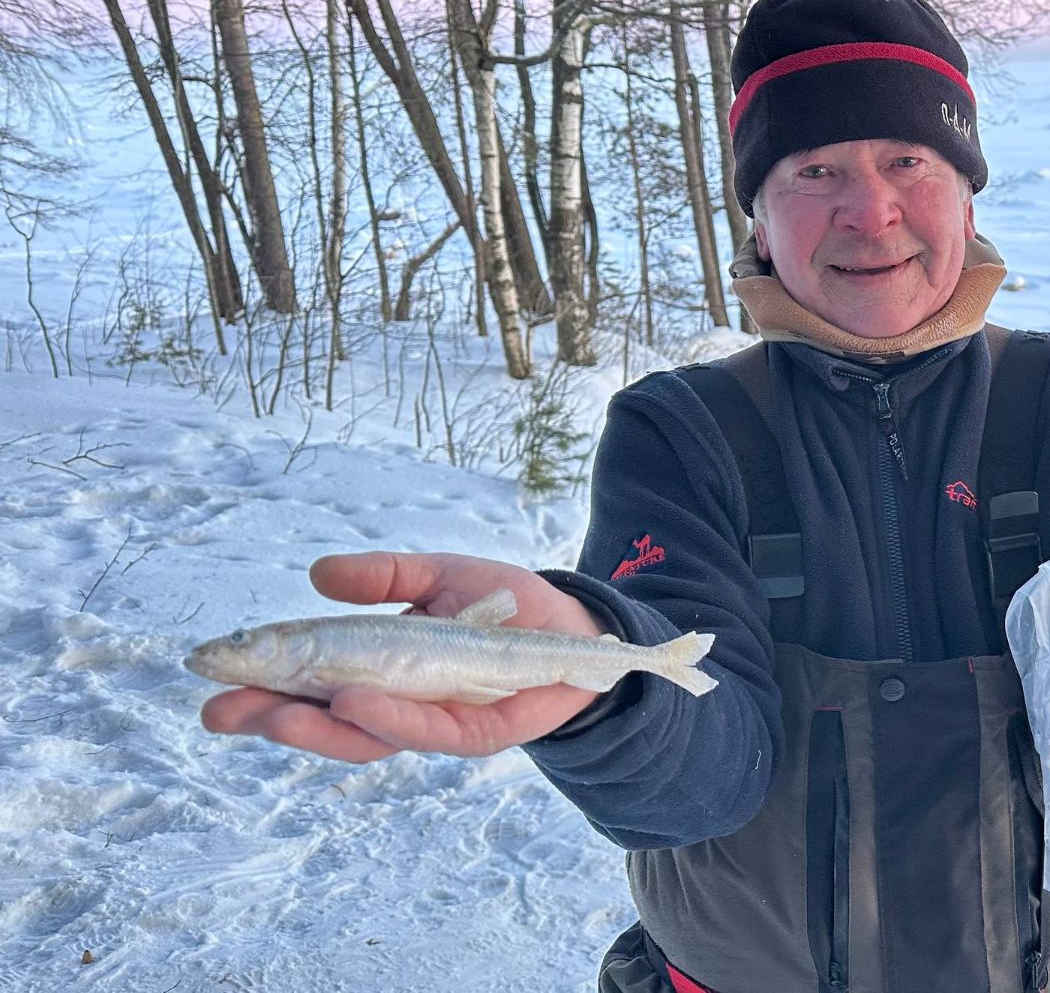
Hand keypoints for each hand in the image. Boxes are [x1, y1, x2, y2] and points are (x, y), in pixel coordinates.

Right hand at [201, 551, 605, 761]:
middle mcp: (400, 707)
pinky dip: (388, 719)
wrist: (578, 628)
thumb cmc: (506, 607)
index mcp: (381, 674)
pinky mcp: (477, 734)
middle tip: (219, 713)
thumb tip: (319, 574)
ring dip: (319, 727)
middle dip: (272, 720)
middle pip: (326, 723)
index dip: (263, 687)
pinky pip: (427, 733)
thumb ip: (383, 576)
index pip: (310, 687)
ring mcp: (435, 724)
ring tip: (275, 712)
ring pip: (367, 736)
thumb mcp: (438, 576)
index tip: (209, 679)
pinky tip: (353, 702)